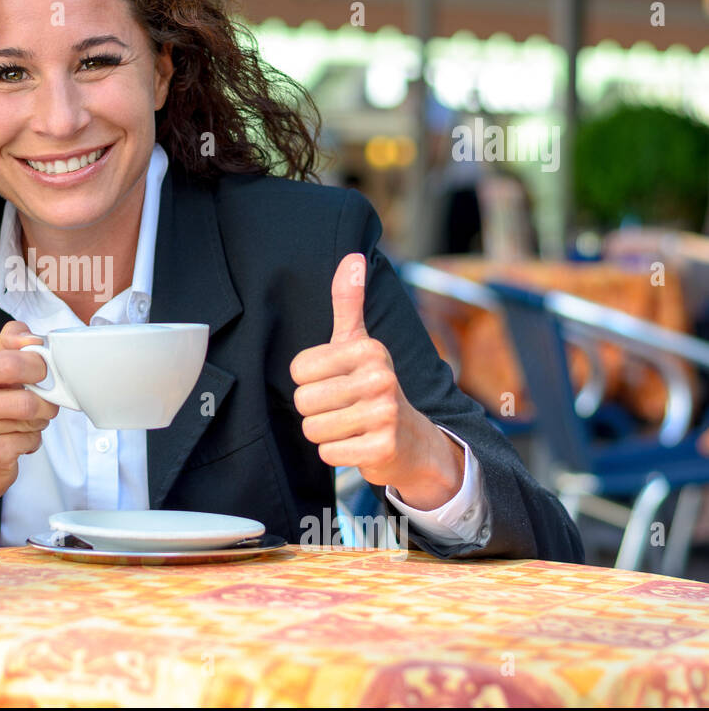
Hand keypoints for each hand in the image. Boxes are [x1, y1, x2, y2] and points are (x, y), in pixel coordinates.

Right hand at [0, 321, 60, 516]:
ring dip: (39, 420)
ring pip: (31, 419)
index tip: (43, 371)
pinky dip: (32, 440)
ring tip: (26, 421)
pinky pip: (30, 440)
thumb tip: (33, 340)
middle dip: (45, 399)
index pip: (10, 362)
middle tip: (45, 400)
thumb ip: (10, 346)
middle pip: (25, 397)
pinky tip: (17, 440)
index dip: (38, 366)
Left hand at [290, 253, 463, 510]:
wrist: (412, 440)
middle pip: (303, 401)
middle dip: (315, 411)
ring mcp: (385, 414)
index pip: (298, 370)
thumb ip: (348, 302)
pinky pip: (328, 453)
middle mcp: (381, 377)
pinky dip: (336, 454)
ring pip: (312, 429)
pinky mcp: (383, 448)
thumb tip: (352, 256)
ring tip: (349, 426)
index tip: (335, 382)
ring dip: (324, 433)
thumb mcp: (359, 343)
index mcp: (368, 349)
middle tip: (342, 408)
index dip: (309, 381)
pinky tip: (357, 445)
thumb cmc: (372, 386)